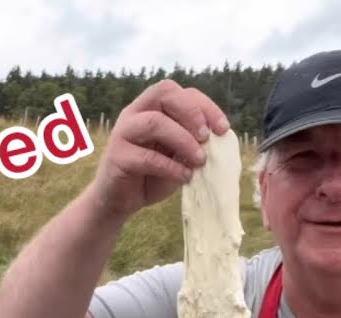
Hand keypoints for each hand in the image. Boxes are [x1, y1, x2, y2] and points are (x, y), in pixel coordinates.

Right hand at [87, 79, 230, 219]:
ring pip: (154, 122)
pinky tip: (185, 176)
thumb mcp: (178, 155)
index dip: (204, 105)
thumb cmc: (153, 175)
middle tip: (206, 137)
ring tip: (200, 160)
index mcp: (151, 107)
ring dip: (183, 140)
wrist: (119, 201)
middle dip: (191, 112)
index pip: (179, 91)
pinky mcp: (117, 157)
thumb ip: (193, 142)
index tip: (223, 129)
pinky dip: (171, 167)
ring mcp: (123, 133)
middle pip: (163, 92)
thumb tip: (219, 138)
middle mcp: (134, 114)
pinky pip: (146, 157)